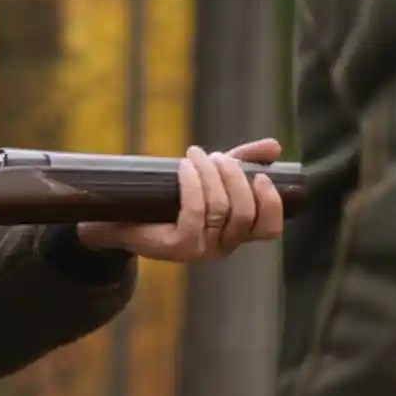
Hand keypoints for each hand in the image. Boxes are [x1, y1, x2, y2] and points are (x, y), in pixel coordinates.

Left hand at [77, 138, 284, 261]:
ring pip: (220, 209)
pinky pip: (195, 212)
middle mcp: (222, 246)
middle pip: (245, 213)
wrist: (120, 219)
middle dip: (235, 177)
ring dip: (211, 174)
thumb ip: (242, 163)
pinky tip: (185, 166)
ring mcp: (201, 249)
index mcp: (235, 233)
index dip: (272, 203)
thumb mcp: (208, 178)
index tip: (262, 175)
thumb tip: (275, 146)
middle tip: (217, 157)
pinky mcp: (178, 247)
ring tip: (196, 154)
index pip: (269, 229)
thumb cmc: (168, 198)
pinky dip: (193, 184)